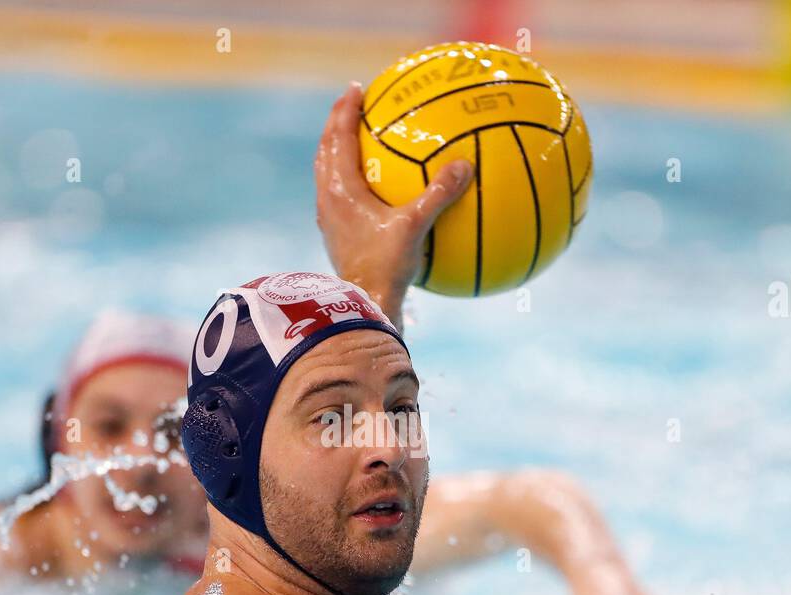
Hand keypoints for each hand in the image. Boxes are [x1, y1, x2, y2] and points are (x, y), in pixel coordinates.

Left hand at [314, 82, 472, 328]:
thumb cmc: (385, 268)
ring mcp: (330, 221)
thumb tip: (464, 164)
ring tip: (356, 142)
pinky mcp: (337, 239)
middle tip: (352, 108)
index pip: (338, 137)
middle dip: (338, 127)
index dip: (346, 110)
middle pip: (326, 152)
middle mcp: (329, 201)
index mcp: (340, 190)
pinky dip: (352, 184)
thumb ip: (439, 194)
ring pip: (328, 176)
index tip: (356, 89)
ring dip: (339, 154)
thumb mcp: (416, 227)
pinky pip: (339, 200)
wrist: (361, 310)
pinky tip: (372, 192)